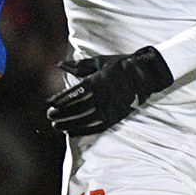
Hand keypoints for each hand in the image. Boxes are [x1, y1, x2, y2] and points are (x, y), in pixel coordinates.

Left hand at [44, 47, 173, 134]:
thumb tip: (59, 64)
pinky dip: (84, 131)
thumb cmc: (120, 65)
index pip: (75, 93)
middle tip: (50, 115)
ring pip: (87, 119)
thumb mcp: (99, 62)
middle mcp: (104, 96)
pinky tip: (71, 132)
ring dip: (69, 124)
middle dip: (62, 113)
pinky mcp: (118, 116)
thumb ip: (78, 65)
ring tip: (56, 125)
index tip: (49, 102)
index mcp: (99, 81)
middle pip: (79, 108)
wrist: (146, 74)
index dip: (61, 99)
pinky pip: (99, 127)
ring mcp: (112, 107)